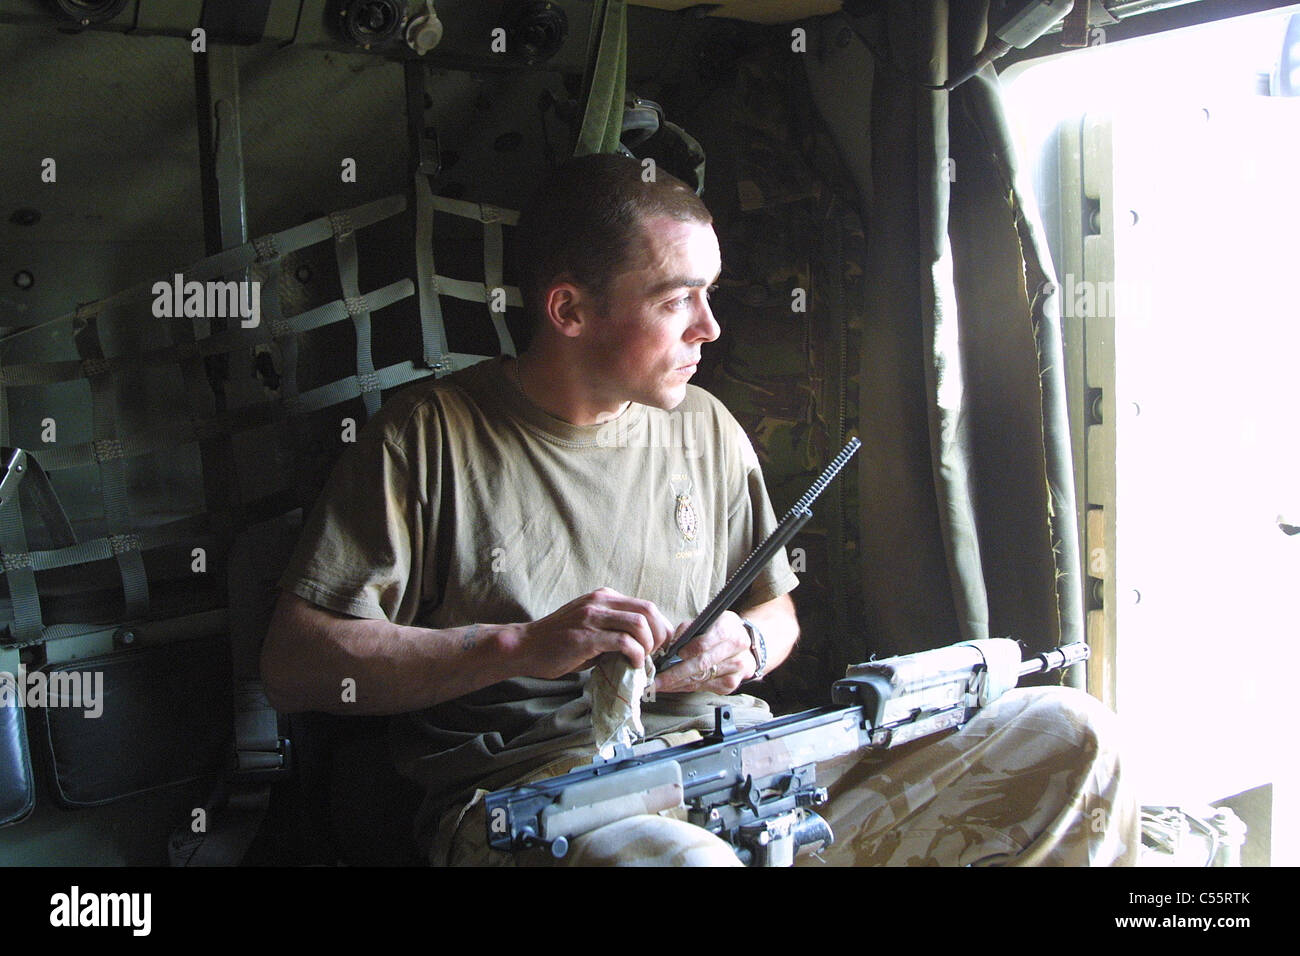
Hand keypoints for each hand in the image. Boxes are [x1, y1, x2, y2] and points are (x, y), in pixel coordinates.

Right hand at [512, 587, 673, 679]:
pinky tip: (632, 664)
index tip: (660, 646)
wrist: (526, 647)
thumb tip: (644, 645)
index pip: (646, 606)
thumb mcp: (590, 626)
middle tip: (655, 655)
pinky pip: (624, 642)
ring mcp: (593, 617)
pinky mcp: (587, 636)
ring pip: (639, 624)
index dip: (660, 627)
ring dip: (648, 646)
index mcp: (604, 597)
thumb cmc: (558, 642)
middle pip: (648, 611)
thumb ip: (614, 628)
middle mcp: (601, 601)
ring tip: (641, 660)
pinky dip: (635, 655)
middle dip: (659, 636)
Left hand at [654, 610, 754, 694]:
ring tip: (660, 685)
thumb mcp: (707, 620)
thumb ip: (689, 629)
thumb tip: (671, 646)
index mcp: (729, 628)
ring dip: (678, 684)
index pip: (704, 644)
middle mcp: (736, 650)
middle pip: (701, 665)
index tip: (668, 658)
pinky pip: (704, 688)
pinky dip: (687, 688)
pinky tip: (674, 686)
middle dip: (675, 674)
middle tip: (656, 680)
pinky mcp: (732, 684)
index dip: (686, 652)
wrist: (745, 642)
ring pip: (701, 679)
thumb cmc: (719, 629)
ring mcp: (736, 669)